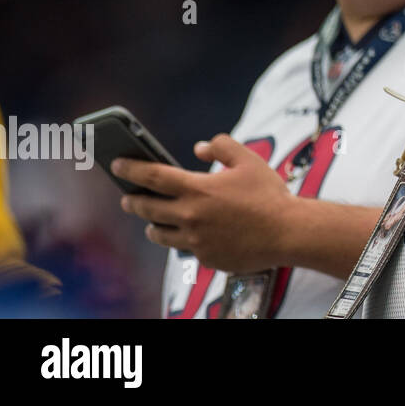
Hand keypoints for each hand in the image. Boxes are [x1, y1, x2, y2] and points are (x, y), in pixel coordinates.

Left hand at [112, 133, 296, 271]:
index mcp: (198, 189)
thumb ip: (222, 147)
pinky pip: (184, 249)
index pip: (152, 176)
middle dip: (133, 201)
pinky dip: (182, 239)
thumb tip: (198, 148)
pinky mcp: (205, 258)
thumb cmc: (269, 194)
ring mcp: (195, 241)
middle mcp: (190, 216)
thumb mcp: (249, 160)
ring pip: (159, 234)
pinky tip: (189, 234)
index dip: (131, 169)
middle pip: (147, 208)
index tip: (117, 164)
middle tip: (127, 198)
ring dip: (152, 224)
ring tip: (153, 221)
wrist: (287, 232)